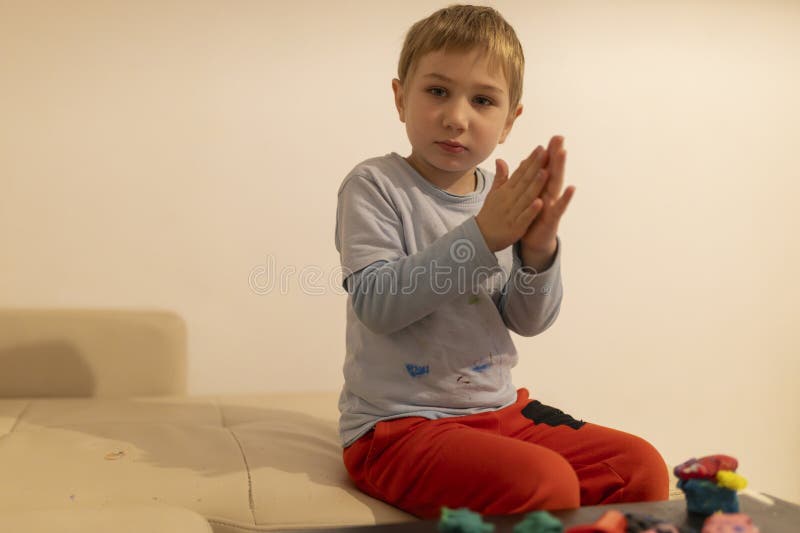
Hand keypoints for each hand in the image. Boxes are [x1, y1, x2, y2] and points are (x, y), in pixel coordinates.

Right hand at [475, 146, 549, 251]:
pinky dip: (532, 210)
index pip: (520, 173)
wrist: (479, 238)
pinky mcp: (515, 227)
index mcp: (505, 191)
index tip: (540, 148)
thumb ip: (501, 177)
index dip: (530, 161)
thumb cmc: (490, 215)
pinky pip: (524, 218)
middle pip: (524, 181)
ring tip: (546, 172)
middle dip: (535, 167)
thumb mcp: (493, 194)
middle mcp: (509, 199)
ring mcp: (512, 213)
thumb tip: (501, 159)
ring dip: (535, 185)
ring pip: (526, 197)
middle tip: (545, 152)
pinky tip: (541, 202)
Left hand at [519, 136, 575, 267]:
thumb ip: (525, 179)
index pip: (544, 167)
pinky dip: (565, 198)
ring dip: (560, 169)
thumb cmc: (532, 216)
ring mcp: (553, 204)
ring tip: (563, 153)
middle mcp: (549, 193)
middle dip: (555, 154)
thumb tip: (525, 162)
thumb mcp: (526, 196)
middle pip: (552, 171)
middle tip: (559, 137)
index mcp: (540, 188)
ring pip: (556, 184)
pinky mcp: (553, 217)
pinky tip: (572, 188)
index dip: (547, 153)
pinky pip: (559, 207)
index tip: (552, 137)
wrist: (534, 240)